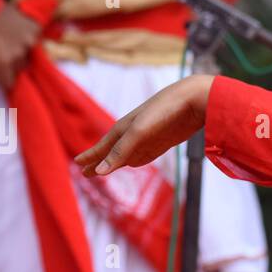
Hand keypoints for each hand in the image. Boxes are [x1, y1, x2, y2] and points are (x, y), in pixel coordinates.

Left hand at [0, 2, 40, 91]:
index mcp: (2, 62)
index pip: (9, 82)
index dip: (4, 81)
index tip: (2, 78)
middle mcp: (19, 53)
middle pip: (20, 69)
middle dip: (12, 66)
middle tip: (5, 58)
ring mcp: (30, 40)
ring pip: (29, 54)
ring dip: (21, 52)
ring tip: (12, 43)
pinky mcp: (36, 28)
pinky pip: (34, 40)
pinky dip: (28, 39)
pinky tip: (19, 33)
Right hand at [75, 74, 215, 176]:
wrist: (194, 99)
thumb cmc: (163, 110)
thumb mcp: (138, 131)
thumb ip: (120, 151)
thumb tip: (99, 172)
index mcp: (124, 127)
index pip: (103, 147)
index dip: (91, 156)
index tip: (77, 164)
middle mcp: (134, 133)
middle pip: (113, 152)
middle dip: (100, 162)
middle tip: (86, 173)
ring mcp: (149, 137)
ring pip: (128, 154)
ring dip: (117, 162)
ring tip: (106, 169)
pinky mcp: (164, 141)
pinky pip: (146, 154)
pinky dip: (138, 159)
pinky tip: (134, 162)